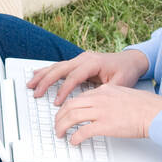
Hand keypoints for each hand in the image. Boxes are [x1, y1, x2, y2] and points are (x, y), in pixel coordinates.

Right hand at [27, 49, 149, 105]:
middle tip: (35, 92)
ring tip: (30, 84)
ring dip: (42, 75)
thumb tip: (93, 101)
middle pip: (60, 69)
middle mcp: (84, 58)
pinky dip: (47, 71)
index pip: (74, 77)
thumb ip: (106, 91)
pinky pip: (60, 66)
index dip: (64, 90)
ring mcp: (80, 59)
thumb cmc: (126, 71)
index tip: (57, 102)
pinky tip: (37, 74)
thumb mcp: (121, 83)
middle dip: (46, 81)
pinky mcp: (79, 62)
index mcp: (93, 62)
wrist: (131, 60)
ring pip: (57, 66)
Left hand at [53, 83, 161, 144]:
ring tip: (60, 134)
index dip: (67, 107)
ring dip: (62, 126)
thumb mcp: (124, 94)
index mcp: (104, 90)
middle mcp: (100, 99)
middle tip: (57, 125)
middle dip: (59, 116)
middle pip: (70, 105)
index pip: (78, 97)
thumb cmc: (145, 106)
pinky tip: (74, 142)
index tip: (64, 114)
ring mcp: (101, 112)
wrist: (155, 113)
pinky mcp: (105, 125)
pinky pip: (82, 131)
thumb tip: (102, 106)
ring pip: (72, 117)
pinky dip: (75, 137)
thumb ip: (110, 97)